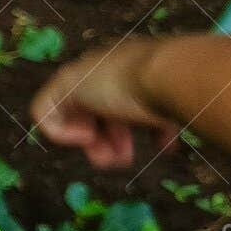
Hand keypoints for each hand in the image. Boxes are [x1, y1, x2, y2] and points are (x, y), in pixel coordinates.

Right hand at [29, 40, 179, 169]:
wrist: (179, 75)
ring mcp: (142, 84)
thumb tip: (77, 129)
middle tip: (107, 161)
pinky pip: (157, 120)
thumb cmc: (121, 83)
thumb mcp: (71, 85)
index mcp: (84, 70)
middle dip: (94, 141)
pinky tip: (164, 148)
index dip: (62, 127)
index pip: (57, 102)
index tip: (86, 137)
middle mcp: (111, 74)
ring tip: (127, 160)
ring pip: (122, 118)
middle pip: (90, 113)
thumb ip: (51, 105)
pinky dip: (156, 138)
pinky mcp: (171, 96)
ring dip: (119, 143)